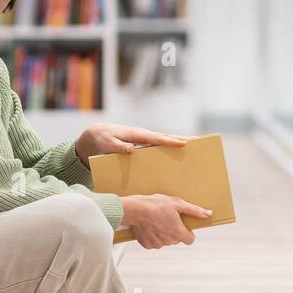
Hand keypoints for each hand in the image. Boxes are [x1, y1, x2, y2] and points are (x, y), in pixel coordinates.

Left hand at [75, 123, 192, 161]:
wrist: (94, 137)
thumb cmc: (100, 140)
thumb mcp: (106, 143)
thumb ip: (117, 146)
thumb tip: (131, 149)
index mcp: (136, 134)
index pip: (155, 138)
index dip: (169, 141)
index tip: (184, 143)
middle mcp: (142, 136)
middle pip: (164, 137)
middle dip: (181, 139)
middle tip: (198, 142)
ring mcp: (143, 141)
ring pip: (163, 142)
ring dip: (177, 143)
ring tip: (194, 147)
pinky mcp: (142, 146)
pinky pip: (157, 148)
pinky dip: (168, 149)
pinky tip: (176, 158)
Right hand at [120, 194, 211, 248]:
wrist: (134, 209)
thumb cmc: (155, 205)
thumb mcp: (177, 204)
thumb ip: (194, 210)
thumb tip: (208, 214)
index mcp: (178, 232)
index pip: (190, 240)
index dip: (187, 232)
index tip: (181, 225)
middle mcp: (168, 241)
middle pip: (177, 239)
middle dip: (174, 231)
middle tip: (167, 219)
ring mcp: (157, 244)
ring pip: (165, 241)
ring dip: (163, 233)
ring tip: (157, 221)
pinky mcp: (147, 244)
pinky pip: (154, 242)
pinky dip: (153, 236)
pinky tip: (149, 226)